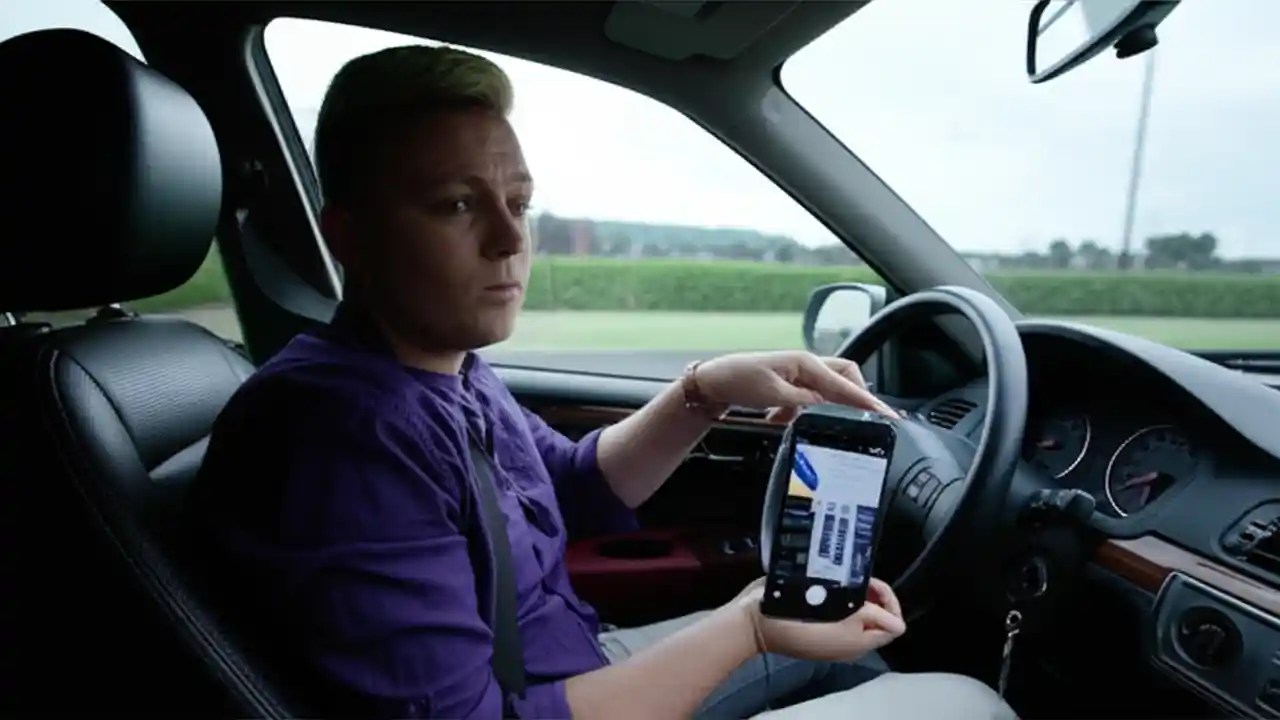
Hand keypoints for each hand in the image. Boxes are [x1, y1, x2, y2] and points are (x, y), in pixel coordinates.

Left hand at [694, 351, 899, 421]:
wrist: (712, 381)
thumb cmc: (739, 381)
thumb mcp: (773, 395)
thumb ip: (805, 402)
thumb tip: (828, 406)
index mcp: (806, 363)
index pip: (846, 383)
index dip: (868, 401)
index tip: (888, 415)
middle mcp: (807, 366)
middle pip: (844, 380)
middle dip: (854, 399)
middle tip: (863, 420)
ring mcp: (799, 375)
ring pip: (825, 392)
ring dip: (822, 409)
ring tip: (808, 422)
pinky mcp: (790, 385)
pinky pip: (808, 399)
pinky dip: (800, 412)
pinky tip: (780, 419)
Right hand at [730, 577, 905, 661]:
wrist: (758, 623)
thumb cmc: (799, 619)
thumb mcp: (844, 618)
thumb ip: (875, 618)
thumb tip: (899, 624)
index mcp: (859, 643)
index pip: (894, 624)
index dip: (888, 602)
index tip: (872, 586)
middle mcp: (850, 640)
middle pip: (877, 615)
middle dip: (872, 595)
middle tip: (856, 579)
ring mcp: (832, 631)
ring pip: (858, 609)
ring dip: (854, 592)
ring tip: (841, 578)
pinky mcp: (816, 622)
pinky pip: (838, 608)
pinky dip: (838, 594)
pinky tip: (827, 582)